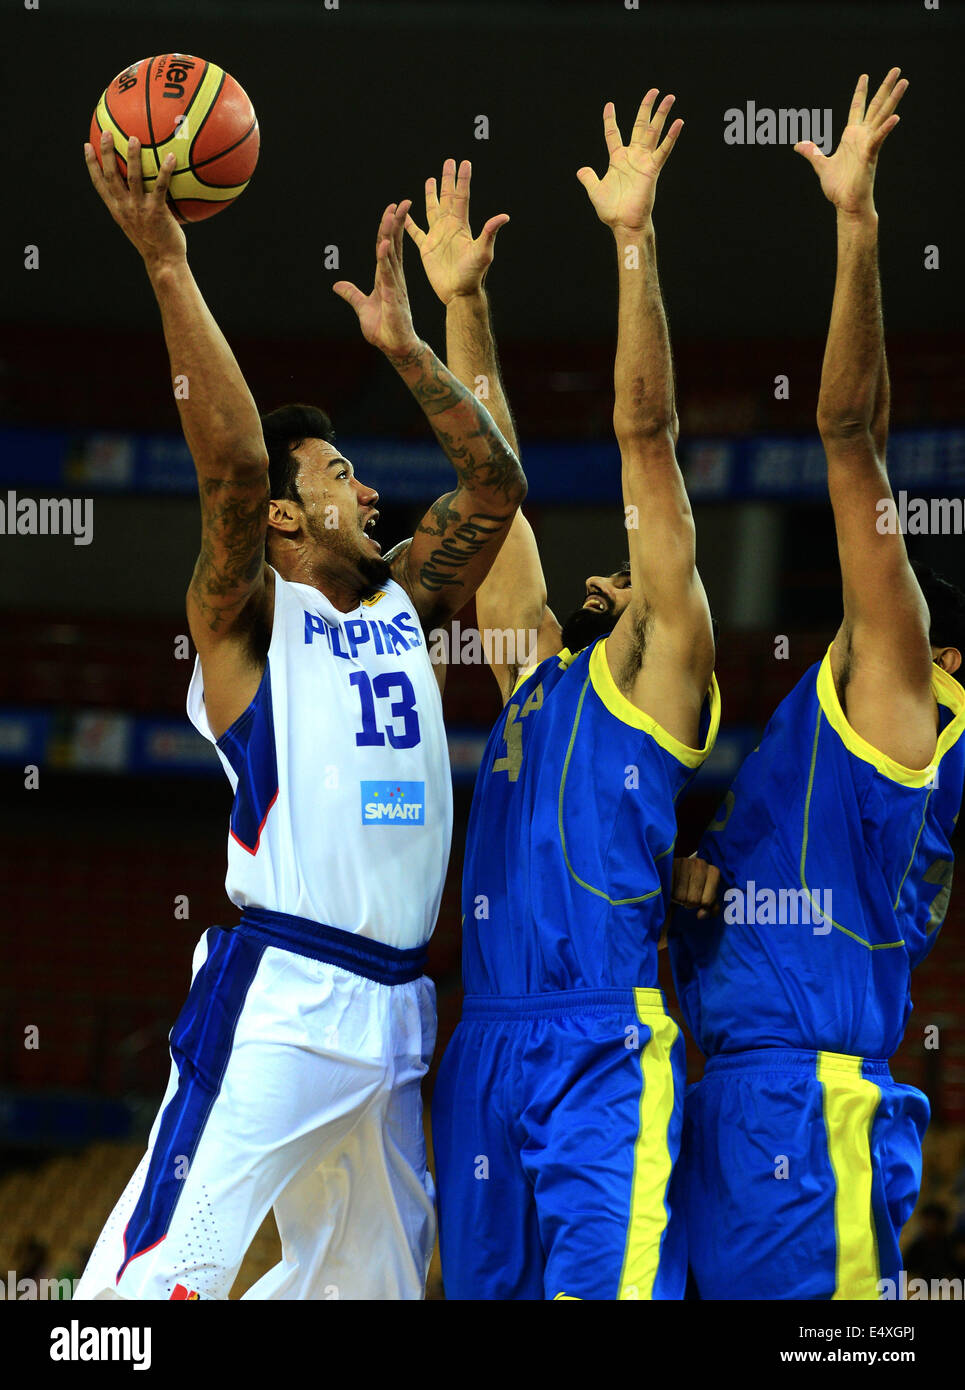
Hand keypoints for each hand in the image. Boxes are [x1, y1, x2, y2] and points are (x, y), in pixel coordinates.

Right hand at [84, 132, 186, 268]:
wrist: (164, 262)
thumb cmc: (155, 243)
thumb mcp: (139, 224)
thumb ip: (136, 206)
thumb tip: (144, 189)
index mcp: (117, 210)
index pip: (99, 184)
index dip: (91, 164)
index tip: (87, 146)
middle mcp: (124, 208)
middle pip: (111, 176)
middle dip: (107, 153)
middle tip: (106, 133)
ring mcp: (139, 210)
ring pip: (132, 178)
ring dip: (132, 157)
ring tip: (133, 139)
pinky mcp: (156, 212)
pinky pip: (160, 187)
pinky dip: (164, 171)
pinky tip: (170, 157)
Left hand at [334, 202, 420, 357]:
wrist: (397, 346)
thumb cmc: (384, 328)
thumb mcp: (362, 307)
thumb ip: (351, 294)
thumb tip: (337, 284)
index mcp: (387, 277)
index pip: (389, 247)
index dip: (390, 228)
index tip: (393, 210)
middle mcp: (393, 277)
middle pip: (394, 244)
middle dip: (397, 223)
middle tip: (402, 203)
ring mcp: (394, 285)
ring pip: (391, 254)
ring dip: (391, 233)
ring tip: (392, 214)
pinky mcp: (392, 296)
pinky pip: (387, 273)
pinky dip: (384, 258)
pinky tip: (384, 244)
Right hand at [404, 158, 508, 304]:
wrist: (459, 293)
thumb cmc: (473, 275)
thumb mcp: (483, 252)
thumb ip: (489, 233)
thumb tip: (504, 216)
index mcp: (461, 225)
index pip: (462, 196)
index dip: (463, 180)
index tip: (464, 162)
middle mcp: (449, 227)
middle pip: (448, 197)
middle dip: (448, 179)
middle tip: (449, 162)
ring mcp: (437, 236)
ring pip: (432, 209)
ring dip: (431, 195)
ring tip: (430, 180)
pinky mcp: (426, 248)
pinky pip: (416, 232)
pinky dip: (410, 222)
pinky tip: (406, 213)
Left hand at [577, 91, 682, 234]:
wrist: (624, 224)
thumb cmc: (612, 210)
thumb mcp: (595, 191)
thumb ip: (589, 178)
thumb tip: (581, 170)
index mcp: (617, 159)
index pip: (613, 133)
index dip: (610, 119)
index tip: (609, 105)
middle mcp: (632, 156)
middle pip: (640, 125)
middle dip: (647, 108)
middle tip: (654, 90)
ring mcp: (643, 161)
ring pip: (653, 132)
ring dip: (662, 115)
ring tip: (669, 97)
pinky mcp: (652, 169)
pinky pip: (663, 150)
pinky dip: (671, 137)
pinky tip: (679, 123)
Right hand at [671, 855, 720, 919]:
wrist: (676, 872)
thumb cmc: (693, 887)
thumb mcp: (706, 897)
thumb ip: (709, 908)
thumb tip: (701, 915)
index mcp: (714, 872)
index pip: (708, 901)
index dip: (701, 904)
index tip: (698, 898)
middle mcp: (701, 864)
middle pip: (694, 899)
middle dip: (688, 902)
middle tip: (685, 895)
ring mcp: (685, 862)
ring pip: (681, 896)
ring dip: (677, 898)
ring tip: (677, 891)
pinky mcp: (670, 865)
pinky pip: (669, 890)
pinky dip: (668, 893)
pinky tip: (670, 887)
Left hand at [795, 68, 907, 216]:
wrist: (846, 204)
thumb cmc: (839, 187)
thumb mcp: (821, 165)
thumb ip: (812, 152)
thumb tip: (798, 145)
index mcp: (851, 136)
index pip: (857, 107)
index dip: (861, 92)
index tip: (865, 75)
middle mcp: (862, 137)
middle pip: (876, 106)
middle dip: (886, 87)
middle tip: (897, 69)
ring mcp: (868, 145)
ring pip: (882, 117)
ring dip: (893, 99)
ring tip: (904, 82)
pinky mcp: (870, 156)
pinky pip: (879, 139)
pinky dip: (886, 129)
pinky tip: (896, 117)